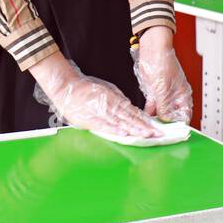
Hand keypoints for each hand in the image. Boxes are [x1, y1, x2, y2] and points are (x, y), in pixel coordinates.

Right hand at [30, 54, 159, 138]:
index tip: (155, 126)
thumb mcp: (106, 89)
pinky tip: (124, 134)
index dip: (144, 120)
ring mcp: (99, 112)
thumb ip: (118, 99)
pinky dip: (114, 130)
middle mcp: (109, 105)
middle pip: (129, 118)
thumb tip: (130, 108)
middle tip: (156, 134)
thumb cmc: (86, 88)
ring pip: (120, 122)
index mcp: (114, 98)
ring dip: (133, 130)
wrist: (66, 88)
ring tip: (145, 135)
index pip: (132, 111)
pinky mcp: (89, 119)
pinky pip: (104, 126)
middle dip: (143, 127)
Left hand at [133, 28, 192, 124]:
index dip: (178, 125)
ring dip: (156, 118)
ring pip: (161, 111)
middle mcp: (175, 96)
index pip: (184, 116)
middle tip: (158, 132)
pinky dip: (149, 111)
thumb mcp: (163, 89)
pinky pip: (153, 105)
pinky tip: (145, 117)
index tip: (171, 133)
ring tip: (150, 126)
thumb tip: (164, 119)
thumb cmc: (163, 63)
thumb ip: (164, 106)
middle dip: (166, 124)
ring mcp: (164, 94)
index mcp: (183, 95)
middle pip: (172, 115)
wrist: (152, 49)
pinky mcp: (154, 91)